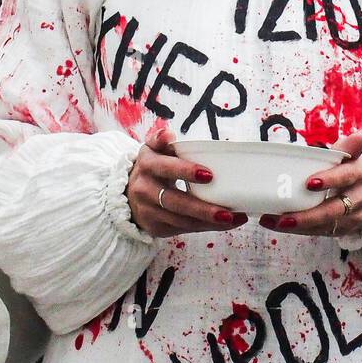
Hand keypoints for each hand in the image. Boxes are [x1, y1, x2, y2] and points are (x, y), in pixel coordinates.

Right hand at [127, 124, 248, 238]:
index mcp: (147, 165)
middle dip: (203, 209)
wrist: (127, 193)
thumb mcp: (152, 150)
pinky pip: (183, 229)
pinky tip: (223, 224)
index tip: (209, 175)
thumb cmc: (152, 168)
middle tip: (228, 212)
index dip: (186, 171)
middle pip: (176, 202)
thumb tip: (168, 133)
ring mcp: (149, 212)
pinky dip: (204, 227)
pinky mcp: (156, 227)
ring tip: (234, 218)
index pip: (166, 168)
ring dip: (209, 222)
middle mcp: (144, 190)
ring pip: (182, 221)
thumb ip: (160, 139)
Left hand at [259, 132, 361, 236]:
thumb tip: (359, 137)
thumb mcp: (353, 154)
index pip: (346, 176)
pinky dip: (302, 230)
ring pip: (327, 224)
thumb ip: (349, 146)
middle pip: (335, 209)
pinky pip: (323, 232)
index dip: (330, 180)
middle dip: (308, 216)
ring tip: (274, 222)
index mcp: (360, 173)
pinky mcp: (347, 228)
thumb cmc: (353, 167)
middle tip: (283, 217)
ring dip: (300, 226)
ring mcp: (355, 215)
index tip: (308, 183)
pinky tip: (281, 226)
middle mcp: (361, 196)